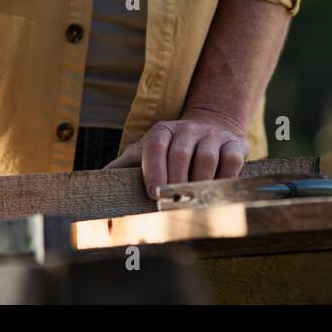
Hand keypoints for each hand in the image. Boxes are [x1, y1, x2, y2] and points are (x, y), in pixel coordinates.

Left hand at [104, 109, 248, 199]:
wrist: (212, 126)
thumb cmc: (172, 148)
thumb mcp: (146, 150)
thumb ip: (123, 165)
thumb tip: (95, 182)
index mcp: (163, 131)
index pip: (156, 147)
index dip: (153, 169)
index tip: (152, 193)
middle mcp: (188, 129)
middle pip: (181, 154)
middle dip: (176, 182)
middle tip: (172, 205)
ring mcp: (213, 135)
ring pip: (207, 158)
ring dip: (200, 184)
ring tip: (194, 204)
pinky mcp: (236, 143)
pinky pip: (232, 161)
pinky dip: (226, 178)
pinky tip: (218, 194)